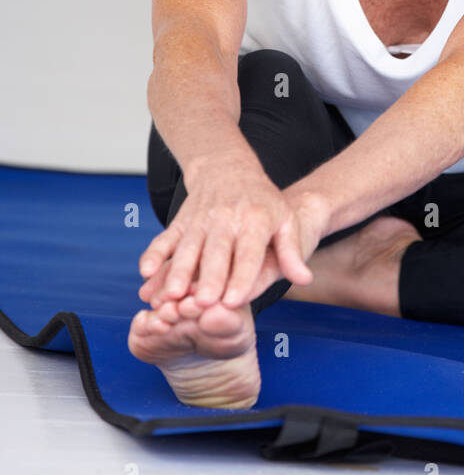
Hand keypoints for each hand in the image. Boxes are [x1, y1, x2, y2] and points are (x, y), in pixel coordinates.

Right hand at [137, 155, 332, 308]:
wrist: (228, 168)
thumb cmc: (263, 202)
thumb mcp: (285, 220)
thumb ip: (292, 252)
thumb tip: (305, 280)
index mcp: (255, 221)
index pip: (248, 253)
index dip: (240, 278)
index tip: (232, 302)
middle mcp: (226, 220)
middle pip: (215, 254)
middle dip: (207, 280)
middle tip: (200, 306)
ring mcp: (200, 220)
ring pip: (188, 250)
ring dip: (177, 273)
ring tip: (171, 297)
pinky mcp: (181, 222)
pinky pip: (165, 238)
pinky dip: (154, 254)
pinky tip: (146, 272)